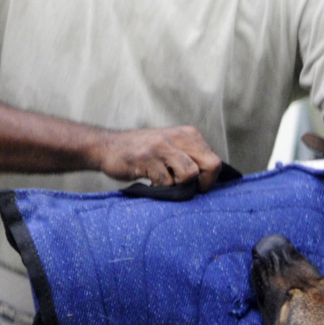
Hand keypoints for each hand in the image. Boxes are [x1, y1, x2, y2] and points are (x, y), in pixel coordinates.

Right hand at [92, 126, 221, 186]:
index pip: (215, 161)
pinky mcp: (146, 158)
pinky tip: (151, 183)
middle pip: (210, 166)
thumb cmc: (144, 153)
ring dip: (179, 186)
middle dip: (202, 184)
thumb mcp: (172, 148)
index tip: (197, 187)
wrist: (108, 146)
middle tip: (186, 190)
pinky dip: (160, 188)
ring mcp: (161, 146)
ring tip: (166, 184)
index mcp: (188, 134)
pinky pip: (165, 182)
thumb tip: (211, 180)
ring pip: (189, 174)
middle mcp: (178, 137)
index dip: (210, 180)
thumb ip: (191, 158)